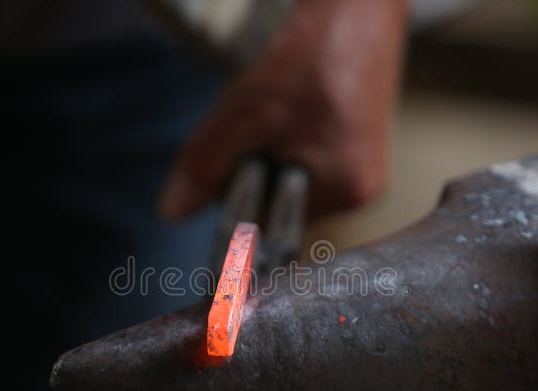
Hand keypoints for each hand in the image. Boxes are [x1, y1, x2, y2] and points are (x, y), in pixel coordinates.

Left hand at [160, 0, 408, 218]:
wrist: (355, 10)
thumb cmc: (312, 56)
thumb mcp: (246, 113)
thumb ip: (205, 164)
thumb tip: (173, 211)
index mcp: (347, 191)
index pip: (270, 221)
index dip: (239, 191)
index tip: (231, 157)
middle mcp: (363, 191)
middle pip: (280, 203)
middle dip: (256, 169)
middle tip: (262, 124)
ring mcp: (364, 171)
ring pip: (288, 182)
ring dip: (269, 154)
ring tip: (281, 113)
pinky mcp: (358, 151)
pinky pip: (305, 165)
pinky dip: (285, 144)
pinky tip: (292, 115)